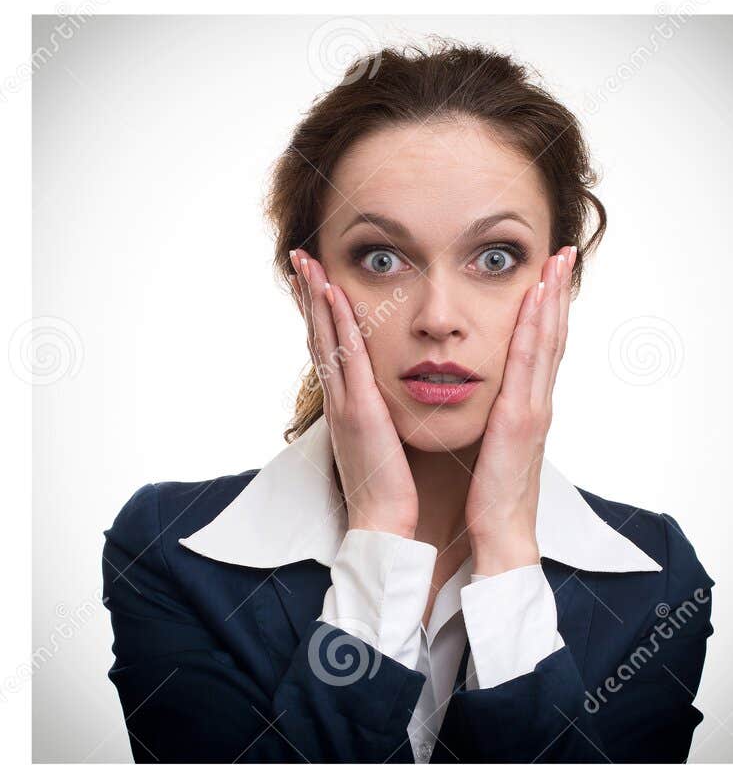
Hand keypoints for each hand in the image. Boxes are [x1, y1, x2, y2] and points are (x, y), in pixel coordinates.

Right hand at [290, 248, 418, 538]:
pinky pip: (347, 358)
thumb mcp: (381, 445)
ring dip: (315, 297)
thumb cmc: (388, 491)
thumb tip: (384, 406)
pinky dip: (338, 325)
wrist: (382, 523)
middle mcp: (338, 400)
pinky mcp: (360, 411)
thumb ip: (379, 420)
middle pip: (317, 336)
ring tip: (306, 261)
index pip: (328, 350)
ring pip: (325, 339)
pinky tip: (334, 294)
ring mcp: (344, 403)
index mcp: (345, 407)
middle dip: (307, 294)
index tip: (312, 281)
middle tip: (298, 256)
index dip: (318, 314)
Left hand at [464, 245, 574, 574]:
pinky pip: (529, 364)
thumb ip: (493, 424)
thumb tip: (486, 407)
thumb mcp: (491, 451)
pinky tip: (537, 300)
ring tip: (556, 262)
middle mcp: (537, 405)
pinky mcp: (522, 420)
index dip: (548, 313)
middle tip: (563, 253)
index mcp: (527, 412)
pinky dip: (536, 328)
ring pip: (547, 343)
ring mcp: (533, 411)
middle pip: (552, 338)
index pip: (541, 352)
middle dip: (558, 294)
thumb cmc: (492, 501)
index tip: (549, 278)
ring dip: (553, 299)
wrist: (502, 538)